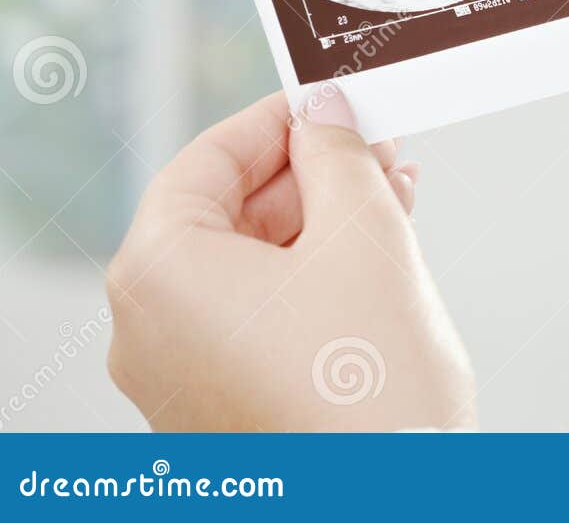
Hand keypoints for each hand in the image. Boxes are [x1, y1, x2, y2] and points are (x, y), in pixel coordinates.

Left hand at [105, 87, 475, 430]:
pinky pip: (259, 317)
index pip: (206, 161)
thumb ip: (338, 153)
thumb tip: (326, 115)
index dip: (276, 120)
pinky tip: (376, 252)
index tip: (327, 100)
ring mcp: (183, 379)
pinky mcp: (225, 410)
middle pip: (227, 215)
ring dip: (322, 223)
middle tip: (374, 146)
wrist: (402, 501)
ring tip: (393, 193)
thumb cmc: (371, 390)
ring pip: (250, 267)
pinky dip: (313, 278)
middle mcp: (150, 329)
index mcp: (158, 274)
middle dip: (310, 173)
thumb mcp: (362, 231)